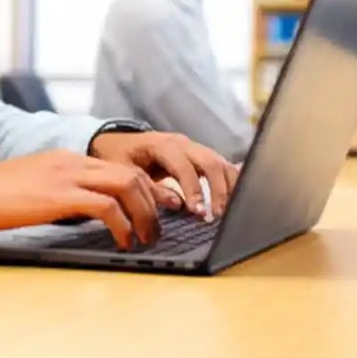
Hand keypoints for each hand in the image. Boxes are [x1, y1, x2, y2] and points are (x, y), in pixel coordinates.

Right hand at [0, 150, 176, 249]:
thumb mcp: (34, 187)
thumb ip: (60, 192)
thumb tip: (81, 212)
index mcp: (68, 159)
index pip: (121, 168)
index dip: (144, 191)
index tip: (152, 213)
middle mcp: (73, 162)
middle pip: (133, 174)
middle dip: (153, 203)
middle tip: (156, 230)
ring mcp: (67, 176)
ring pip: (128, 186)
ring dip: (144, 214)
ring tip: (145, 238)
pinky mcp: (59, 196)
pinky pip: (107, 207)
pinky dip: (123, 225)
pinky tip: (123, 241)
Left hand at [88, 131, 238, 220]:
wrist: (119, 142)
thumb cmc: (121, 157)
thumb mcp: (125, 171)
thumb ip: (149, 187)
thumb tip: (177, 204)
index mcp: (162, 145)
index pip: (184, 166)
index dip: (193, 189)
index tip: (199, 212)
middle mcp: (183, 143)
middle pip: (209, 161)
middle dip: (217, 189)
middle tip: (217, 215)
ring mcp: (194, 147)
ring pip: (220, 162)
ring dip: (227, 187)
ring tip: (228, 211)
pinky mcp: (200, 155)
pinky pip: (221, 165)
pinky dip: (231, 181)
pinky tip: (236, 197)